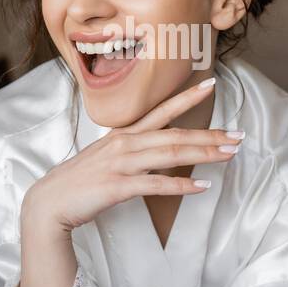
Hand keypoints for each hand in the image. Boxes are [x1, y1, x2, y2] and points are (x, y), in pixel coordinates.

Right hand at [22, 78, 243, 233]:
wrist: (49, 203)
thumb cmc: (79, 182)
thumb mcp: (106, 159)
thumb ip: (132, 152)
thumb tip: (158, 152)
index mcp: (123, 135)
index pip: (161, 111)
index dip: (187, 97)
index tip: (212, 84)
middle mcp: (124, 144)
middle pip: (175, 134)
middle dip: (209, 134)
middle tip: (238, 135)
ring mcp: (121, 164)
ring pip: (170, 154)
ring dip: (203, 154)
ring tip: (229, 155)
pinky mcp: (118, 186)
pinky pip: (156, 184)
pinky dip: (181, 185)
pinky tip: (202, 186)